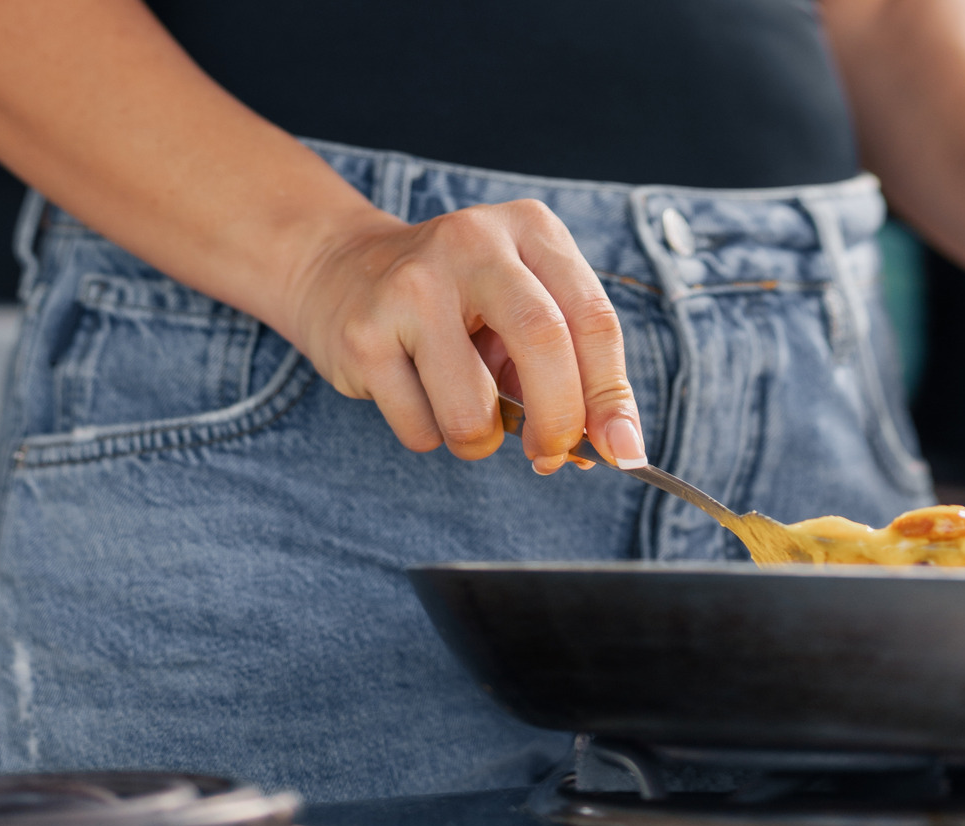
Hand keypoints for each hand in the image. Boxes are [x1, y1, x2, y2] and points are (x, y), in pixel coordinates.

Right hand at [283, 201, 645, 473]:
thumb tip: (614, 446)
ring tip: (469, 418)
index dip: (613, 396)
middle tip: (553, 456)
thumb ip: (570, 370)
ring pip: (473, 406)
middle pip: (544, 342)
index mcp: (531, 230)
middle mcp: (474, 243)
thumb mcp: (522, 311)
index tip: (624, 449)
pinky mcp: (363, 333)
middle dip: (560, 420)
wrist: (341, 270)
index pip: (594, 319)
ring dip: (482, 441)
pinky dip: (431, 436)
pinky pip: (420, 425)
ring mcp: (412, 285)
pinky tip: (416, 395)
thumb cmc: (457, 306)